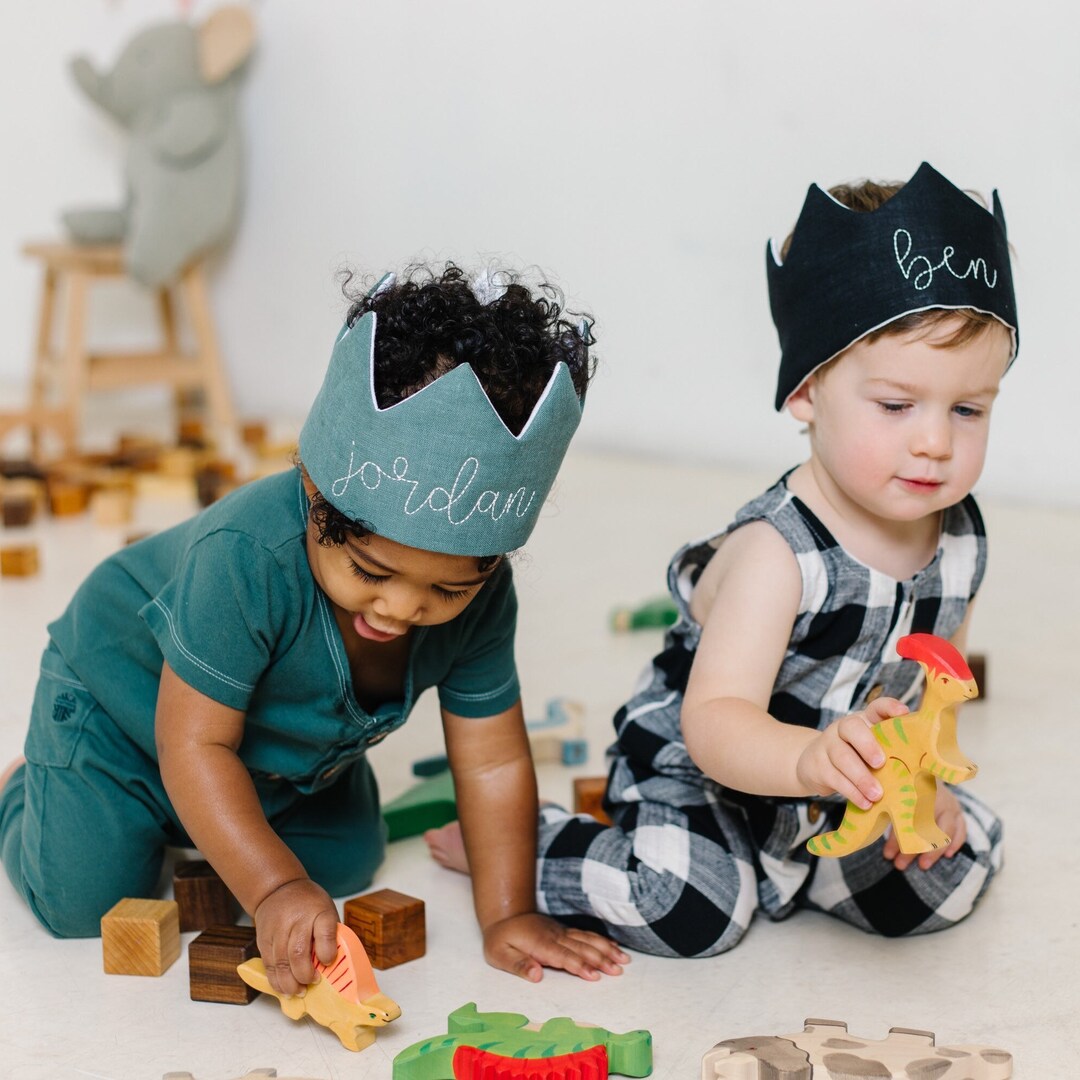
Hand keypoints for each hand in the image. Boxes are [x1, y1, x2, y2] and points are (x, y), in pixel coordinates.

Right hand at [253, 878, 339, 995]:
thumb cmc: (309, 903)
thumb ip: (329, 934)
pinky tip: (284, 988)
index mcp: (318, 911)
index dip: (327, 951)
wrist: (277, 889)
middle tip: (312, 983)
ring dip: (290, 983)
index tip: (328, 962)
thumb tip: (334, 964)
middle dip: (305, 975)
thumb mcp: (326, 909)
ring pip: (280, 963)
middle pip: (298, 953)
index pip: (324, 931)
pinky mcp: (263, 940)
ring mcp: (276, 931)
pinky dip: (276, 981)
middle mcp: (295, 920)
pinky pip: (268, 965)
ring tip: (299, 992)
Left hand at [482, 912, 629, 982]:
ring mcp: (562, 932)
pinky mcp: (565, 931)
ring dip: (606, 949)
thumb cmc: (500, 939)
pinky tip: (614, 947)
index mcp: (540, 944)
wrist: (504, 913)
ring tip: (624, 960)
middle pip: (581, 948)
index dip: (579, 966)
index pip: (563, 956)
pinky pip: (586, 935)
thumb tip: (536, 975)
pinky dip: (602, 941)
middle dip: (601, 959)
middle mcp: (555, 936)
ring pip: (587, 940)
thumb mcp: (499, 955)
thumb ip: (518, 965)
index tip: (595, 975)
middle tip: (618, 971)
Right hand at [795, 697, 908, 808]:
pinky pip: (834, 777)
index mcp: (863, 721)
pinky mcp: (817, 765)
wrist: (813, 765)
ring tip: (877, 795)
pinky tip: (865, 803)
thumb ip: (893, 753)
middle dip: (867, 744)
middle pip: (851, 727)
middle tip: (880, 763)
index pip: (876, 708)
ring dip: (861, 777)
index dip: (889, 707)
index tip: (904, 713)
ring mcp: (827, 745)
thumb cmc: (855, 759)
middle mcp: (842, 728)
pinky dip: (851, 792)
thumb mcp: (873, 751)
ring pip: (841, 757)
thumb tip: (927, 767)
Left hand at [884, 784, 966, 870]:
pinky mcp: (958, 809)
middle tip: (900, 865)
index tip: (887, 855)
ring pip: (945, 831)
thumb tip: (878, 841)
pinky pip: (961, 828)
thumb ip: (887, 813)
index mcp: (914, 790)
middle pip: (926, 827)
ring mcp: (950, 802)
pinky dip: (955, 842)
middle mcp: (936, 795)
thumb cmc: (900, 785)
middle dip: (913, 849)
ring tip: (922, 865)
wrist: (919, 768)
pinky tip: (947, 855)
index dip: (897, 839)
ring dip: (933, 850)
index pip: (906, 819)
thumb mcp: (891, 795)